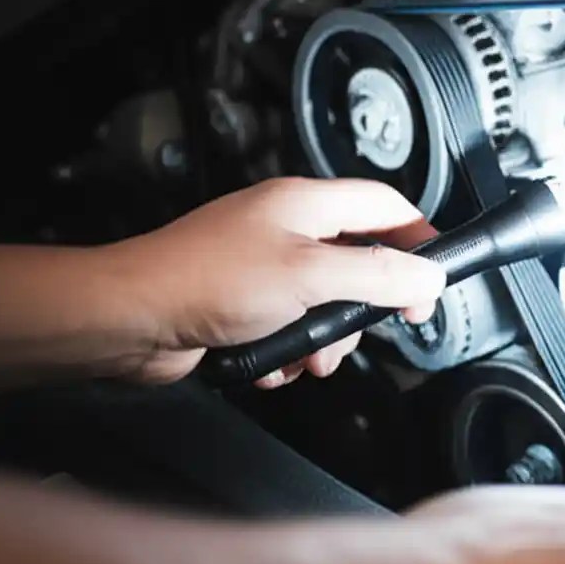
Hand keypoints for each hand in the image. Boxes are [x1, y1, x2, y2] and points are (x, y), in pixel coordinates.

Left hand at [111, 177, 446, 386]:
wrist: (131, 319)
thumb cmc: (205, 281)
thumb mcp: (311, 276)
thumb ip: (379, 275)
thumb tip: (428, 275)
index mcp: (307, 203)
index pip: (387, 207)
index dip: (419, 239)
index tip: (434, 278)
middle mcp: (288, 229)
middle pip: (361, 263)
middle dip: (363, 308)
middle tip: (364, 329)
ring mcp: (266, 266)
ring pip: (327, 305)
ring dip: (324, 340)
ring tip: (305, 356)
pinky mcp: (246, 303)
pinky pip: (292, 328)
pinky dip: (289, 351)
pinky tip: (270, 360)